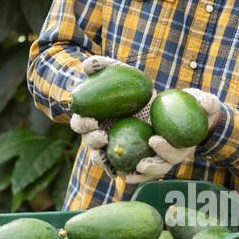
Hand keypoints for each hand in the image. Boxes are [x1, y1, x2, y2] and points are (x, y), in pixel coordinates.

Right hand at [69, 54, 136, 182]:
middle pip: (92, 148)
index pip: (80, 125)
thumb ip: (102, 66)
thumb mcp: (121, 72)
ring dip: (107, 162)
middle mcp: (102, 140)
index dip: (82, 125)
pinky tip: (134, 170)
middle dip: (94, 145)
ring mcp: (116, 152)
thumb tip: (87, 65)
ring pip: (107, 164)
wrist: (158, 104)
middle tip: (102, 137)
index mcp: (92, 122)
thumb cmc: (133, 87)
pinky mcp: (135, 161)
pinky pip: (130, 172)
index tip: (91, 120)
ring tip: (112, 155)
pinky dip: (131, 174)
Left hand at [136, 87, 223, 178]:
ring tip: (127, 174)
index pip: (176, 152)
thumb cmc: (195, 106)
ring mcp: (160, 158)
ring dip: (139, 175)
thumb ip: (207, 103)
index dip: (166, 150)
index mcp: (184, 145)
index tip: (154, 139)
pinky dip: (129, 170)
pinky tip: (117, 170)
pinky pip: (138, 166)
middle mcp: (172, 156)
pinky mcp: (148, 155)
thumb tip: (207, 104)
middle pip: (163, 166)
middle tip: (141, 163)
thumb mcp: (203, 101)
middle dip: (152, 167)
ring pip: (150, 171)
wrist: (185, 112)